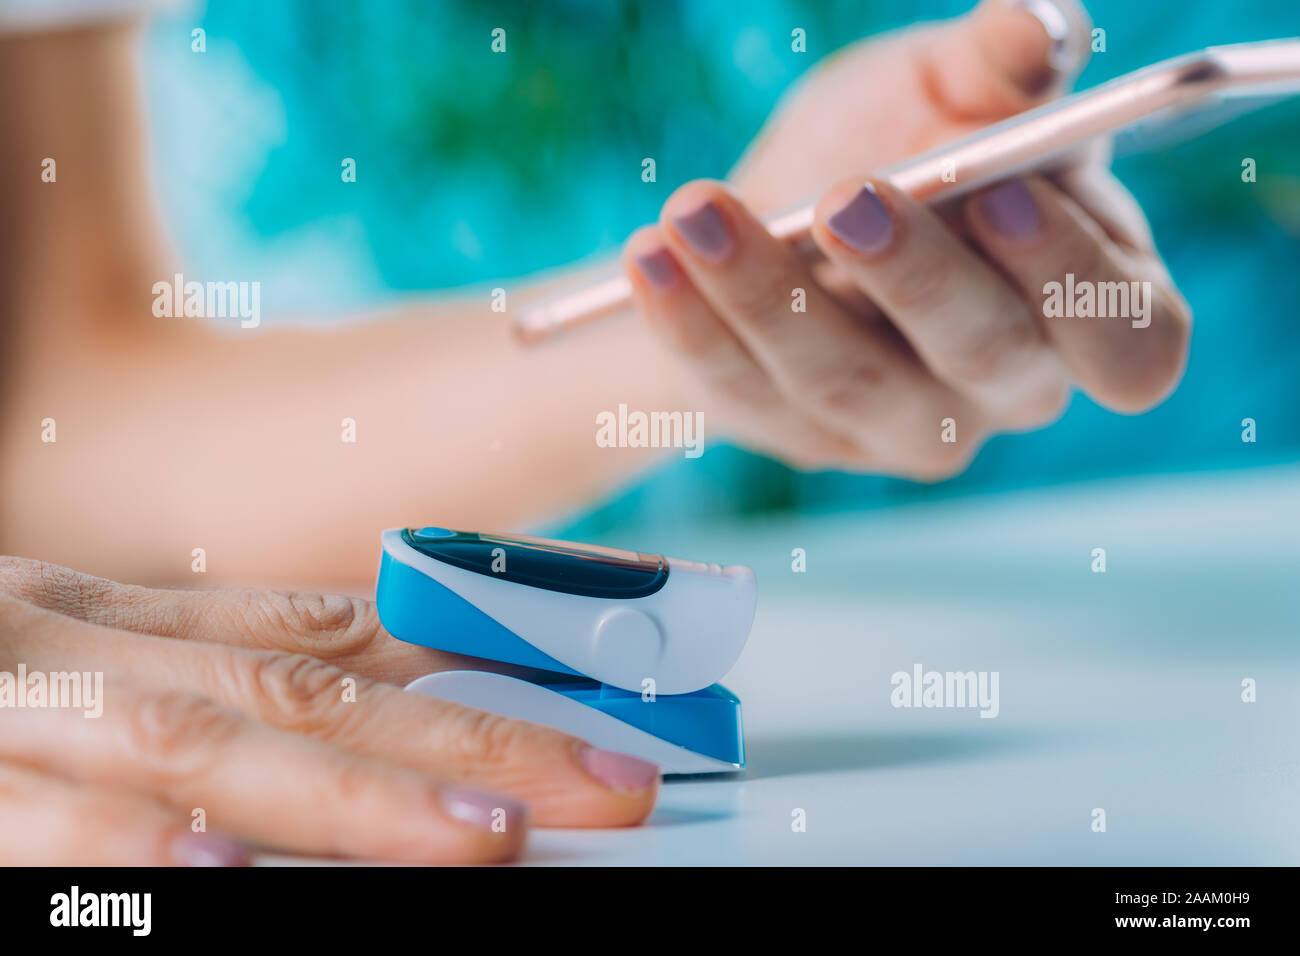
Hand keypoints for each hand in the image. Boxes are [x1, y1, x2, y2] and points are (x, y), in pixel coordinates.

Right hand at [0, 557, 659, 864]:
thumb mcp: (103, 649)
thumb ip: (243, 649)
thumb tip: (395, 654)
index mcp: (147, 626)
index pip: (346, 629)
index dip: (485, 657)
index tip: (608, 694)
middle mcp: (99, 655)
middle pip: (314, 690)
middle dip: (471, 740)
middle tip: (610, 784)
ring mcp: (20, 718)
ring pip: (203, 747)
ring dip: (346, 794)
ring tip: (483, 837)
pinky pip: (45, 826)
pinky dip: (126, 849)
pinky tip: (222, 871)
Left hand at [624, 0, 1190, 477]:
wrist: (776, 215)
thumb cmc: (885, 148)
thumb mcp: (940, 89)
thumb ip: (995, 61)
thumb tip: (1040, 27)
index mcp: (1087, 301)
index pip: (1131, 340)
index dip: (1072, 281)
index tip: (998, 191)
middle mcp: (1008, 385)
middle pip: (988, 360)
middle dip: (914, 277)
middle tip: (845, 198)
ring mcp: (905, 427)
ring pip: (849, 383)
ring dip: (769, 295)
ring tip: (698, 211)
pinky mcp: (808, 436)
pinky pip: (748, 394)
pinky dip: (694, 323)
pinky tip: (653, 256)